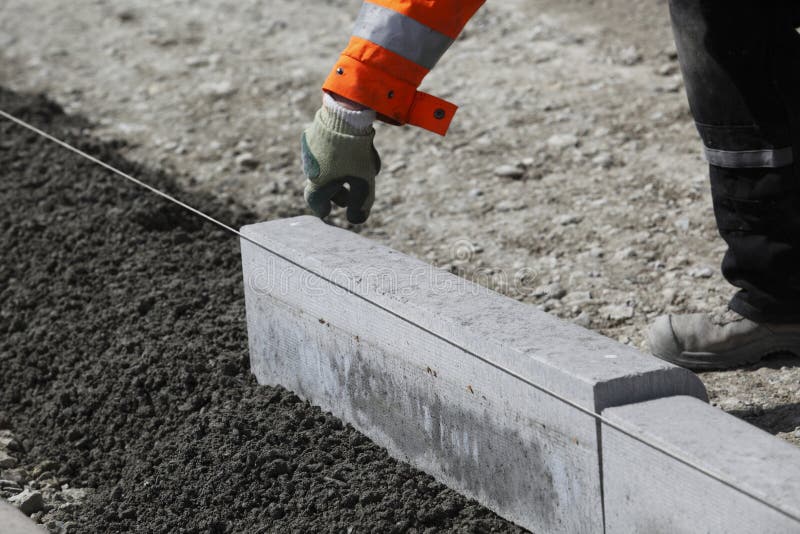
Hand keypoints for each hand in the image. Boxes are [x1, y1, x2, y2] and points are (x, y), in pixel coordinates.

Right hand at [300, 103, 380, 223]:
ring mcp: (310, 148)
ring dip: (339, 172)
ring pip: (325, 165)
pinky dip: (337, 154)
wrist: (344, 114)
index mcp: (317, 182)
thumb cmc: (354, 153)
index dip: (322, 209)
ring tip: (357, 172)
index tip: (327, 213)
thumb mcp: (363, 182)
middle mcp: (309, 166)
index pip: (316, 202)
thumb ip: (361, 204)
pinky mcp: (314, 132)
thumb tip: (356, 220)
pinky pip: (326, 148)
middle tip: (346, 199)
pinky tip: (354, 149)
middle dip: (335, 192)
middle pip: (321, 184)